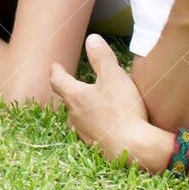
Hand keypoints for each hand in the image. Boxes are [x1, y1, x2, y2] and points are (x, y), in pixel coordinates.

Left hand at [50, 35, 170, 173]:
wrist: (133, 150)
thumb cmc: (121, 110)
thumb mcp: (113, 76)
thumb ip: (102, 57)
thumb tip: (91, 39)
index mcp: (75, 96)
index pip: (58, 80)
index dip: (57, 71)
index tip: (55, 66)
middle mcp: (75, 116)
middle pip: (68, 100)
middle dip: (71, 90)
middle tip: (74, 83)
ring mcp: (85, 133)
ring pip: (78, 117)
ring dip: (83, 109)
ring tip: (91, 104)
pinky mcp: (97, 147)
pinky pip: (92, 131)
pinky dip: (96, 124)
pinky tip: (106, 124)